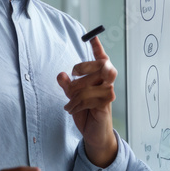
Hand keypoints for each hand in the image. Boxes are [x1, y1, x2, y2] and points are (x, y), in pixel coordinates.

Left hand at [57, 36, 117, 166]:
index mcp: (99, 78)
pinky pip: (90, 98)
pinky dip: (77, 104)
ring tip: (69, 104)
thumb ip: (67, 85)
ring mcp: (108, 94)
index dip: (97, 47)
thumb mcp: (73, 97)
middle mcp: (107, 83)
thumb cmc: (86, 112)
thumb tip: (61, 74)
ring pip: (91, 84)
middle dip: (84, 67)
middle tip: (72, 74)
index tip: (90, 36)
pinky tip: (73, 110)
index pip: (101, 59)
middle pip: (101, 65)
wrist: (93, 134)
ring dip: (76, 94)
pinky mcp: (106, 105)